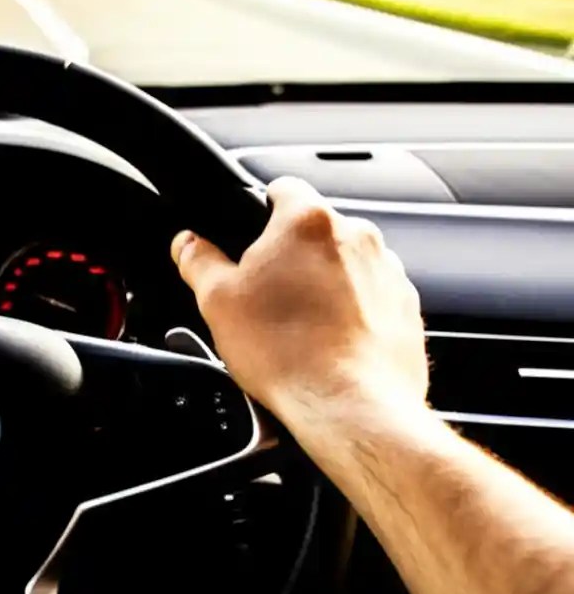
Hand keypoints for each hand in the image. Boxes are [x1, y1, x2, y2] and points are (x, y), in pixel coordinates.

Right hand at [170, 177, 427, 424]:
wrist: (351, 406)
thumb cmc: (288, 352)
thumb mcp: (217, 302)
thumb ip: (198, 261)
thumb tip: (187, 244)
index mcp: (307, 221)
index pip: (280, 188)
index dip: (258, 212)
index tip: (249, 240)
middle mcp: (357, 236)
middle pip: (313, 231)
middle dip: (289, 257)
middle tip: (264, 297)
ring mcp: (389, 272)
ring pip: (344, 265)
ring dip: (322, 285)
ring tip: (296, 328)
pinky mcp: (406, 308)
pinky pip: (371, 299)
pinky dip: (350, 314)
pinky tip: (326, 345)